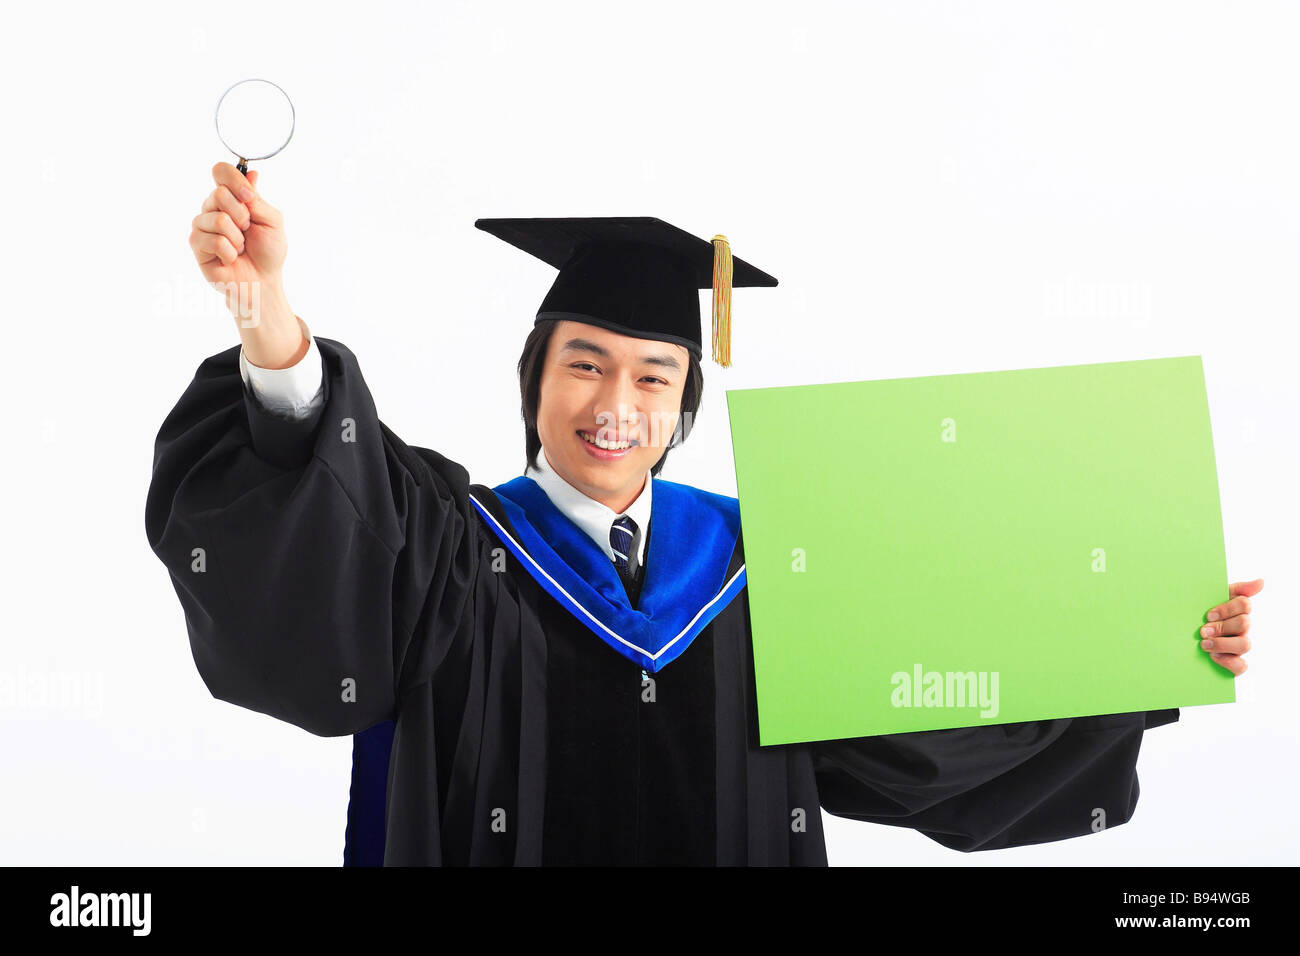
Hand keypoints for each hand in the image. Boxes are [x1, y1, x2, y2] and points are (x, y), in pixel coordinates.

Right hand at [189, 162, 301, 366]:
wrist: (263, 281)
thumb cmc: (269, 252)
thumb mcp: (273, 221)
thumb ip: (258, 199)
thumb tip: (251, 172)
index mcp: (231, 198)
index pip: (220, 171)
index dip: (233, 179)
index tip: (249, 197)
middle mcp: (212, 208)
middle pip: (218, 193)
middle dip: (242, 215)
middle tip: (248, 230)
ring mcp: (202, 226)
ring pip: (218, 219)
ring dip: (238, 238)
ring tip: (240, 248)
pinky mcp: (197, 246)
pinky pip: (214, 241)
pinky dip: (230, 252)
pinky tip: (231, 258)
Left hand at [1200, 578, 1261, 675]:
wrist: (1175, 637)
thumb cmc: (1195, 615)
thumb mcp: (1207, 598)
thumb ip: (1233, 589)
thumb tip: (1261, 581)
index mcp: (1235, 610)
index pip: (1244, 604)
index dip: (1227, 609)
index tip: (1208, 615)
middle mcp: (1240, 628)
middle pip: (1245, 623)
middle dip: (1222, 627)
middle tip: (1202, 631)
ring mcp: (1238, 646)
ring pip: (1245, 644)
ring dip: (1223, 643)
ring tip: (1203, 644)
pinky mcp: (1234, 664)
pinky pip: (1241, 666)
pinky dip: (1227, 661)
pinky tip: (1212, 656)